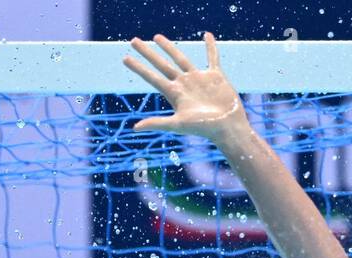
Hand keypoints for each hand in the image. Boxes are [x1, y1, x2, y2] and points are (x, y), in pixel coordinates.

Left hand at [122, 33, 247, 141]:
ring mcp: (198, 79)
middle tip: (133, 41)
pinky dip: (210, 47)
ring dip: (169, 48)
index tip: (125, 58)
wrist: (226, 127)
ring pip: (180, 58)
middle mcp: (183, 84)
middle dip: (148, 53)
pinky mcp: (215, 76)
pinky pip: (212, 58)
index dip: (138, 68)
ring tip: (157, 37)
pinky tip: (207, 35)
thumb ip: (157, 123)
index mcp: (174, 93)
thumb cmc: (202, 128)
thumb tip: (134, 128)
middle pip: (161, 64)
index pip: (151, 77)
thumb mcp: (177, 125)